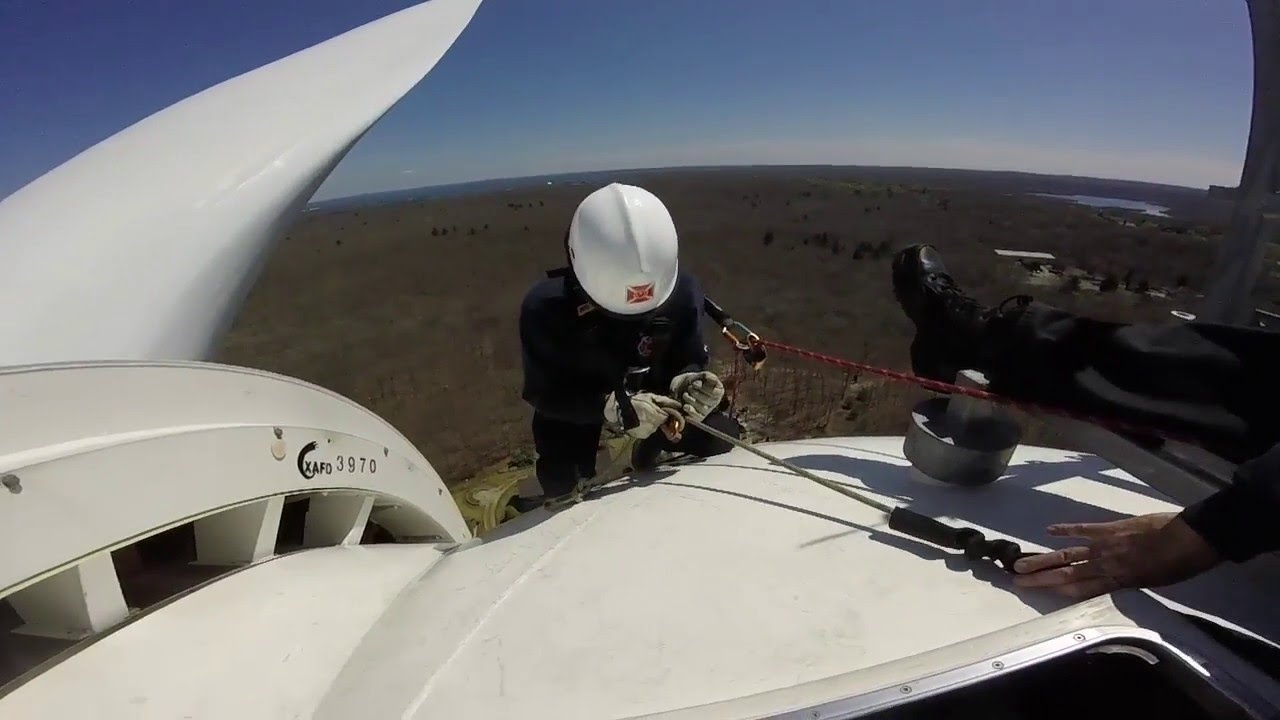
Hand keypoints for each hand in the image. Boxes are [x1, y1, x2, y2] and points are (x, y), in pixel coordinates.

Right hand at [604, 392, 682, 438]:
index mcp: (655, 414)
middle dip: (661, 417)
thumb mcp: (650, 397)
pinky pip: (649, 430)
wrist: (616, 411)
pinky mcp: (642, 435)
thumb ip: (665, 401)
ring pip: (656, 426)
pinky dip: (647, 426)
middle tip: (652, 411)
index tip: (668, 411)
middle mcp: (653, 425)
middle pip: (663, 422)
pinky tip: (641, 421)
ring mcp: (647, 432)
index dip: (670, 414)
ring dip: (654, 421)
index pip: (669, 417)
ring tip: (644, 415)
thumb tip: (678, 405)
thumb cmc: (633, 402)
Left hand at [669, 371, 724, 420]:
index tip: (694, 384)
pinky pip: (698, 417)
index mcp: (718, 391)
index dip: (704, 388)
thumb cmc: (693, 381)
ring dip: (691, 400)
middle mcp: (715, 401)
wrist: (682, 388)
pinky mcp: (699, 417)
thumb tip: (714, 379)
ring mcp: (707, 410)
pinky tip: (685, 406)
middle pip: (709, 400)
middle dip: (696, 393)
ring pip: (702, 408)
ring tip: (685, 394)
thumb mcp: (700, 376)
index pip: (716, 392)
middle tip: (689, 388)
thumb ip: (707, 376)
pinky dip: (691, 412)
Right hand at [1012, 512, 1220, 598]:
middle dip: (1039, 577)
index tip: (1030, 590)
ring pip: (1068, 553)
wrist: (1192, 538)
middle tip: (1015, 578)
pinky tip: (1049, 531)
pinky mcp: (1110, 527)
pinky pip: (1084, 528)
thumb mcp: (1152, 583)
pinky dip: (1066, 529)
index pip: (1076, 588)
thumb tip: (1106, 582)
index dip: (1052, 590)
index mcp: (1116, 580)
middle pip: (1065, 572)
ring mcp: (1105, 544)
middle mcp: (1105, 563)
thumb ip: (1125, 581)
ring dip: (1044, 557)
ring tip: (1021, 561)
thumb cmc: (1178, 566)